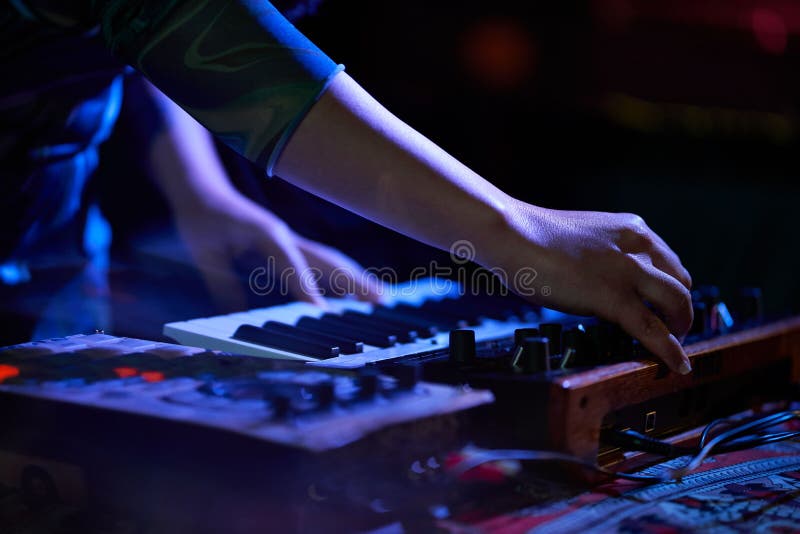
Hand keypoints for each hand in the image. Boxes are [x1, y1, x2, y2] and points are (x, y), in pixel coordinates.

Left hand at [172, 190, 383, 311]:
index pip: (293, 264)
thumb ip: (221, 283)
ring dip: (356, 279)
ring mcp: (291, 240)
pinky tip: (353, 296)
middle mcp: (286, 235)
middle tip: (382, 299)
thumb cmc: (201, 219)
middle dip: (355, 281)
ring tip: (381, 298)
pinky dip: (340, 279)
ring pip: (330, 261)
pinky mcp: (289, 245)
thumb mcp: (203, 251)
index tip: (322, 312)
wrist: (202, 189)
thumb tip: (236, 317)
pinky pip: (320, 264)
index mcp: (266, 233)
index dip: (308, 288)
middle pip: (328, 259)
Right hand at [483, 200, 692, 373]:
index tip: (664, 307)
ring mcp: (628, 271)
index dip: (671, 289)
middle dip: (679, 309)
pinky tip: (677, 366)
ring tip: (673, 347)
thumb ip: (602, 258)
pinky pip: (653, 329)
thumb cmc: (533, 237)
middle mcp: (638, 245)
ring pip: (678, 303)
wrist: (513, 234)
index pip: (669, 262)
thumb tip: (601, 285)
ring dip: (680, 328)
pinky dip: (670, 350)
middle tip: (669, 330)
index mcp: (631, 229)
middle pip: (681, 282)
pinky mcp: (613, 297)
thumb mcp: (583, 240)